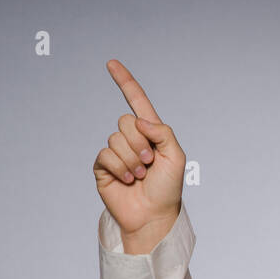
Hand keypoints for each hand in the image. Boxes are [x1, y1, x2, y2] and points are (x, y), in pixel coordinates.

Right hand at [93, 60, 185, 249]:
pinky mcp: (103, 167)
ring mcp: (116, 153)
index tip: (111, 63)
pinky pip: (106, 154)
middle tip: (149, 164)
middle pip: (125, 121)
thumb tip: (138, 120)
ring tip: (140, 176)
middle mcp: (131, 139)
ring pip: (116, 139)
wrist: (153, 216)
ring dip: (132, 160)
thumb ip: (163, 131)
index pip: (136, 101)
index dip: (125, 82)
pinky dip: (120, 168)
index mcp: (150, 132)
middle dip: (140, 143)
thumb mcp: (176, 156)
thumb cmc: (168, 189)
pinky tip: (128, 180)